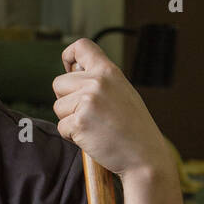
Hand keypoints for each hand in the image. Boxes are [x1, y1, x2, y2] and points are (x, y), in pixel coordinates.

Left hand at [52, 37, 171, 178]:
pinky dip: (72, 136)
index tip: (70, 69)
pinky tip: (92, 138)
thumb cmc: (134, 128)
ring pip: (58, 107)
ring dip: (69, 119)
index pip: (81, 47)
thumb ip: (100, 81)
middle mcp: (97, 82)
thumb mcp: (122, 92)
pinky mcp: (79, 123)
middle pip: (59, 83)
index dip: (69, 56)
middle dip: (67, 100)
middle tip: (89, 114)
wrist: (144, 156)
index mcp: (109, 71)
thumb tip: (72, 70)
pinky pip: (61, 127)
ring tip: (94, 126)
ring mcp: (87, 102)